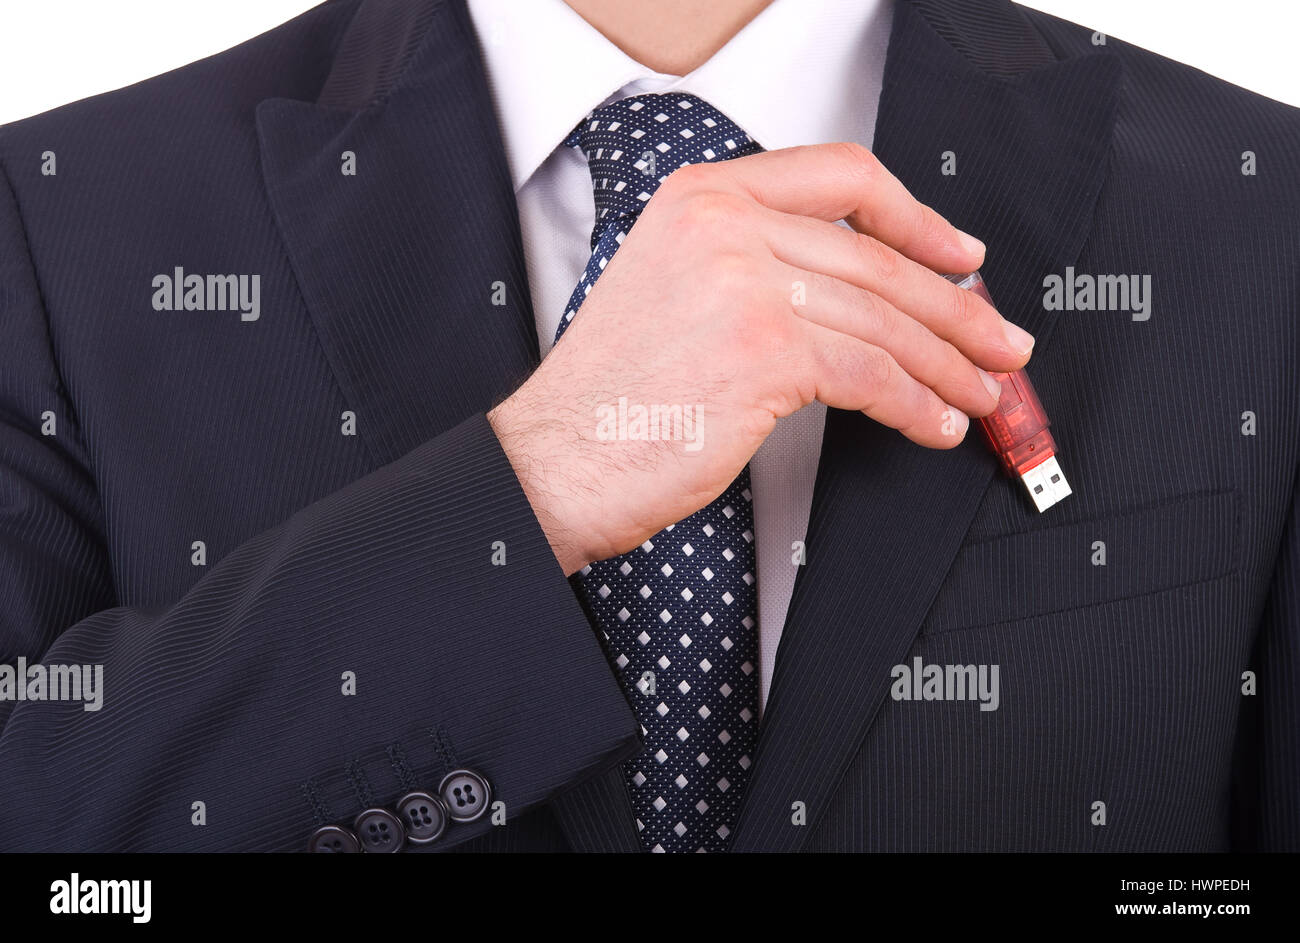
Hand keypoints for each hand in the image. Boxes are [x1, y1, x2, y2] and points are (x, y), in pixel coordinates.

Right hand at [488, 143, 1033, 574]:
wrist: (555, 456)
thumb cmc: (611, 394)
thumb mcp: (672, 288)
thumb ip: (752, 264)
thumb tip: (857, 296)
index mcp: (702, 198)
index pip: (841, 175)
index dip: (916, 216)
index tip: (959, 253)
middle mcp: (725, 227)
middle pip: (878, 258)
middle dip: (956, 308)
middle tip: (999, 340)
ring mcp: (746, 285)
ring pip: (885, 320)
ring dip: (948, 364)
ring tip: (980, 392)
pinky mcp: (764, 354)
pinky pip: (873, 375)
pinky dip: (917, 404)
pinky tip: (934, 421)